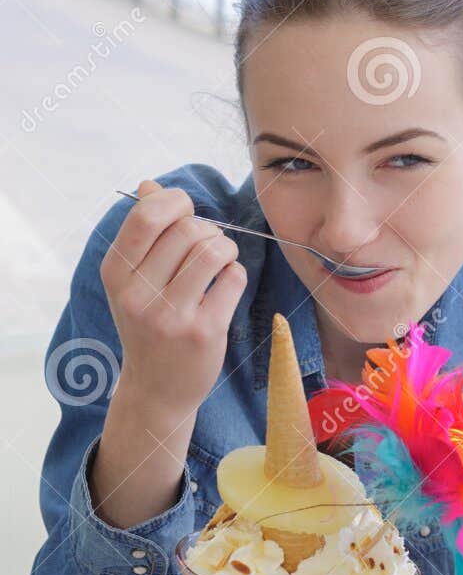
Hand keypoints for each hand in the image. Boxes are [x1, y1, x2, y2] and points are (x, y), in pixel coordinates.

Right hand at [101, 178, 246, 425]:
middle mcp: (138, 294)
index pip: (148, 216)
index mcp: (116, 273)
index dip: (176, 202)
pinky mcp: (204, 331)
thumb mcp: (131, 281)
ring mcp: (171, 315)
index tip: (186, 212)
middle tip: (207, 246)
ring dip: (225, 248)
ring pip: (213, 250)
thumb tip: (150, 185)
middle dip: (206, 229)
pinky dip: (235, 274)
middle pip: (187, 230)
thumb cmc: (148, 325)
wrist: (157, 389)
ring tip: (220, 261)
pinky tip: (225, 286)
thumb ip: (141, 233)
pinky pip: (232, 278)